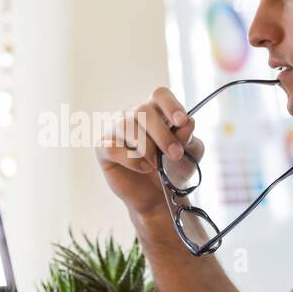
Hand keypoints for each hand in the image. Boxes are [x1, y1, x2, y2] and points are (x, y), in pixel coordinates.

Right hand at [95, 86, 204, 218]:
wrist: (158, 196)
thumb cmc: (172, 170)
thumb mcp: (189, 156)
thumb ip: (189, 139)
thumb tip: (188, 123)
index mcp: (157, 111)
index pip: (160, 95)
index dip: (170, 105)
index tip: (181, 122)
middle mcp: (134, 116)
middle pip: (143, 110)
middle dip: (162, 134)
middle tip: (174, 154)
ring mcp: (116, 130)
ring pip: (126, 125)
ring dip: (145, 146)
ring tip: (156, 164)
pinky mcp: (104, 148)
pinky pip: (113, 147)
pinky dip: (131, 160)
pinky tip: (143, 168)